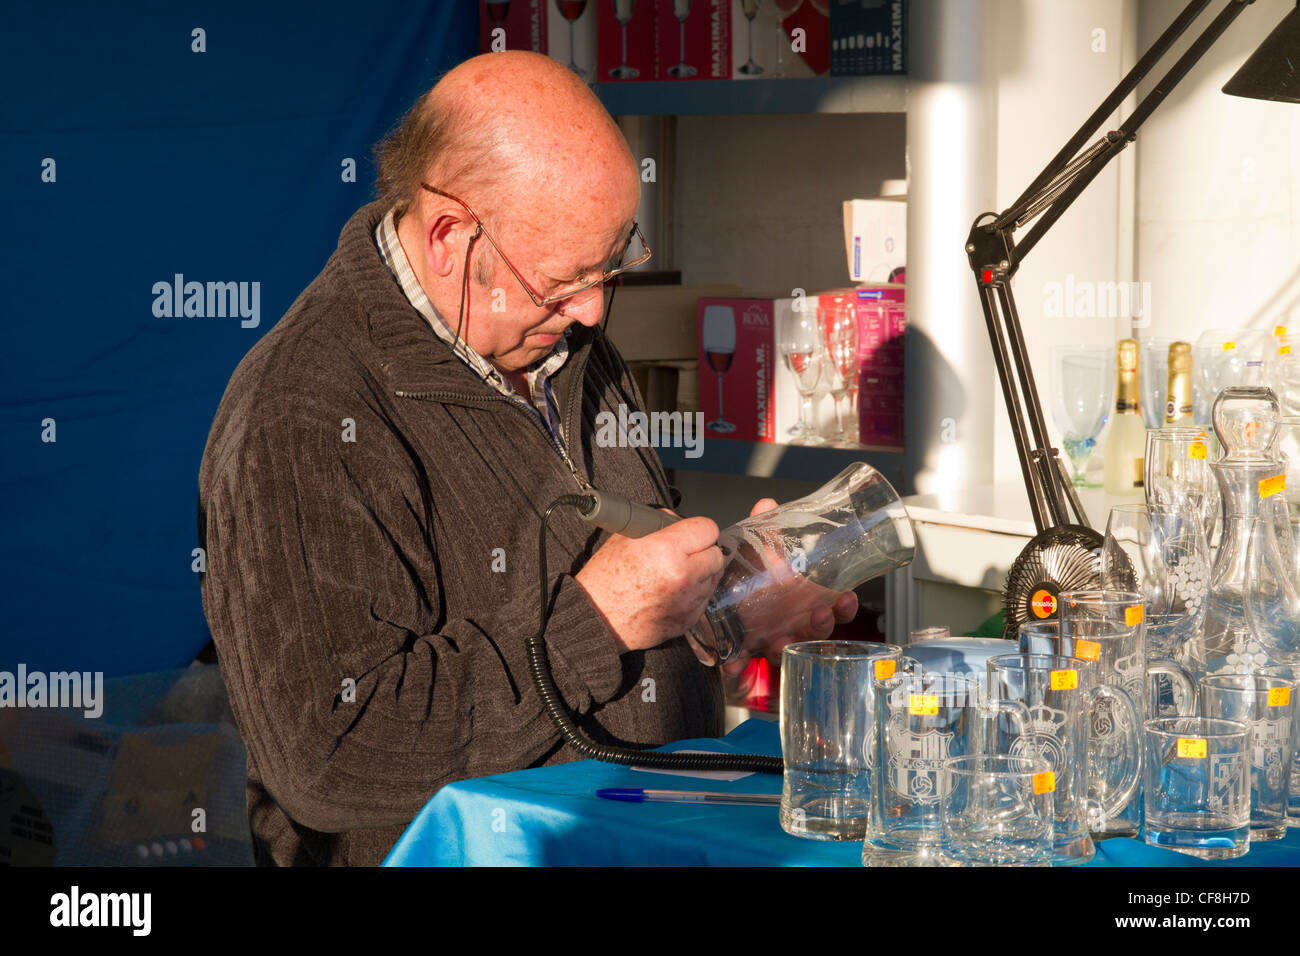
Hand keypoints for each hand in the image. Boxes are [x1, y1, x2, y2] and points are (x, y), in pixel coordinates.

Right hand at [576, 514, 724, 653]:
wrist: (597, 618)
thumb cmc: (606, 580)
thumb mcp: (626, 538)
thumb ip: (657, 525)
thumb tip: (677, 520)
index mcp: (667, 549)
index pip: (708, 528)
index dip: (699, 529)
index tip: (693, 533)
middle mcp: (684, 575)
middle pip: (716, 555)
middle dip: (703, 552)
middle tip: (686, 554)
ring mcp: (689, 600)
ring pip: (713, 579)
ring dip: (701, 574)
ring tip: (677, 575)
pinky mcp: (689, 620)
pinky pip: (704, 600)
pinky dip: (694, 595)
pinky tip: (674, 593)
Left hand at [720, 498, 858, 675]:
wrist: (717, 606)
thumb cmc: (748, 581)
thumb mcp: (756, 552)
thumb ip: (764, 530)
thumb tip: (767, 504)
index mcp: (805, 601)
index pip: (836, 606)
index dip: (845, 606)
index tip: (845, 598)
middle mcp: (794, 623)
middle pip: (820, 631)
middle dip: (823, 625)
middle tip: (819, 614)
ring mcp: (773, 640)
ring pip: (790, 650)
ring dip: (788, 646)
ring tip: (780, 640)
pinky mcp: (748, 653)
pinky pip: (748, 663)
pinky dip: (742, 663)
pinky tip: (735, 662)